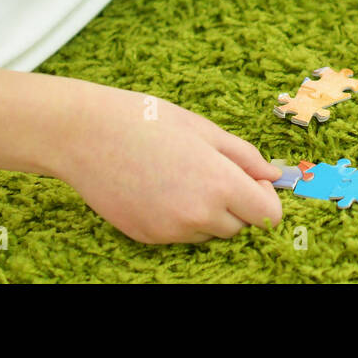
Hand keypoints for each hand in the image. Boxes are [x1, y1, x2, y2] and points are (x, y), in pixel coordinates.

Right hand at [54, 82, 283, 243]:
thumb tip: (273, 175)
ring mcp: (170, 231)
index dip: (266, 197)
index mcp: (219, 184)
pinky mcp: (146, 236)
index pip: (268, 215)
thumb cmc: (146, 121)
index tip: (252, 178)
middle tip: (215, 171)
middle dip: (238, 204)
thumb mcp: (204, 129)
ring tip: (184, 176)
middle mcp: (197, 215)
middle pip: (240, 226)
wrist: (84, 134)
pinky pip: (179, 235)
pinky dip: (180, 217)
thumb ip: (244, 156)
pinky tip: (161, 187)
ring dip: (209, 212)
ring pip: (209, 232)